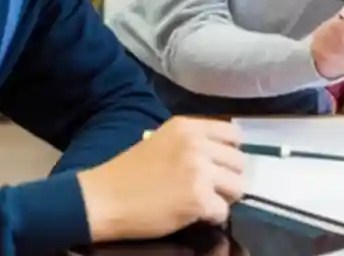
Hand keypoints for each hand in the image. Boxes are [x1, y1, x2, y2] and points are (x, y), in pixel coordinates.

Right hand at [77, 117, 246, 242]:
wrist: (103, 198)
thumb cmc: (127, 172)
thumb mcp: (160, 141)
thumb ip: (190, 142)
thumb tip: (218, 154)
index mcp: (187, 127)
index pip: (233, 134)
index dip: (230, 153)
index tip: (220, 165)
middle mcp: (197, 144)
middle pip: (239, 162)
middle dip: (228, 178)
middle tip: (212, 188)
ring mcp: (200, 171)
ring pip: (238, 186)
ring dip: (224, 197)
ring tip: (205, 202)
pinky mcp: (198, 199)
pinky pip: (223, 211)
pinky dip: (213, 217)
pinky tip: (196, 216)